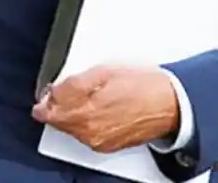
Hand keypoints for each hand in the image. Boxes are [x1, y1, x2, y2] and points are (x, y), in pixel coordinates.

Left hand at [31, 65, 179, 153]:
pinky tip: (97, 109)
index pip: (48, 108)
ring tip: (86, 98)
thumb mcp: (105, 71)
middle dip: (56, 105)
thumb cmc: (143, 86)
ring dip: (70, 114)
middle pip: (56, 120)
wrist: (169, 106)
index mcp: (85, 109)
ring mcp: (96, 140)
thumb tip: (58, 89)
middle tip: (65, 91)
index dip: (48, 95)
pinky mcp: (106, 146)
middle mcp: (88, 130)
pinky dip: (85, 123)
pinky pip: (84, 135)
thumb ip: (76, 82)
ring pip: (69, 128)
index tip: (53, 88)